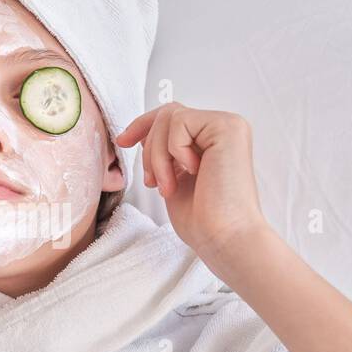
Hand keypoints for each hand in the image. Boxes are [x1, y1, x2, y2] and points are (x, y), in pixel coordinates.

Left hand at [115, 102, 272, 263]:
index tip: (122, 142)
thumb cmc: (202, 219)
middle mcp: (224, 128)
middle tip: (153, 183)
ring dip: (158, 156)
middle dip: (149, 148)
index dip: (142, 125)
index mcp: (213, 139)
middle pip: (167, 114)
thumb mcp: (174, 177)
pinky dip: (174, 151)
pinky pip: (180, 122)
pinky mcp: (228, 128)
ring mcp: (229, 125)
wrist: (223, 238)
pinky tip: (192, 173)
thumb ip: (165, 152)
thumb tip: (142, 133)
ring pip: (169, 117)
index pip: (172, 116)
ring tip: (168, 186)